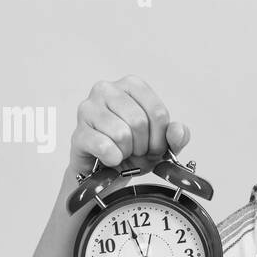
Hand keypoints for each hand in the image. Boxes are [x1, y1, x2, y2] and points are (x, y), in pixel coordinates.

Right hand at [70, 75, 190, 178]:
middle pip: (139, 121)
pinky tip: (111, 158)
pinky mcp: (78, 132)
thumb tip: (178, 131)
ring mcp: (88, 108)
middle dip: (143, 145)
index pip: (158, 112)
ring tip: (123, 152)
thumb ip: (177, 136)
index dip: (160, 137)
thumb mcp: (163, 142)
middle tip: (137, 151)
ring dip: (127, 152)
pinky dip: (113, 158)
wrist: (107, 171)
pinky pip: (103, 146)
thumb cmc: (133, 149)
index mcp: (131, 85)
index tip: (154, 145)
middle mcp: (107, 89)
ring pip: (121, 133)